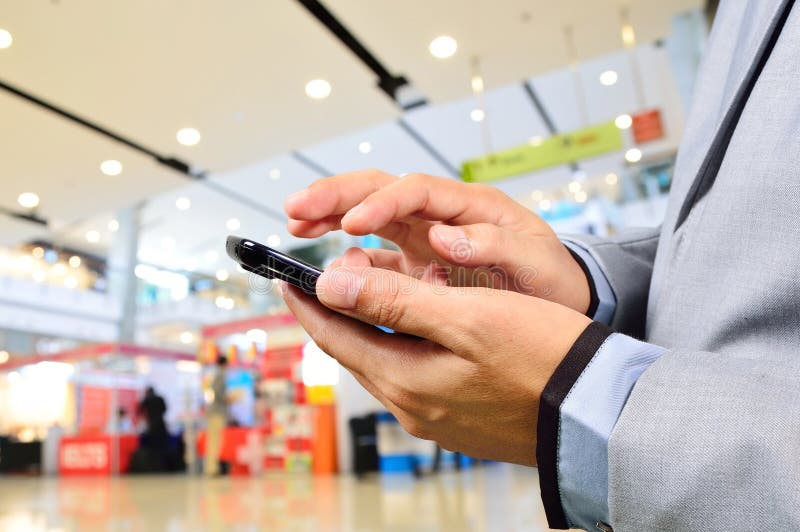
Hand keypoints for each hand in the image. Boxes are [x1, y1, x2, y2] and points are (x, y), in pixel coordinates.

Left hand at [281, 248, 591, 463]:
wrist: (596, 411)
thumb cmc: (540, 357)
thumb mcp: (464, 317)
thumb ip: (393, 302)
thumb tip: (329, 287)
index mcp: (404, 380)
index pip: (335, 336)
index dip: (307, 303)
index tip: (285, 278)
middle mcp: (411, 405)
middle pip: (357, 349)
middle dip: (338, 310)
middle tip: (327, 275)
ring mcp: (435, 416)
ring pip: (385, 359)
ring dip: (374, 323)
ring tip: (374, 289)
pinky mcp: (458, 416)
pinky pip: (414, 372)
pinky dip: (405, 341)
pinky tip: (421, 325)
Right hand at [285, 170, 590, 312]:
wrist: (559, 302)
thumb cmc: (550, 279)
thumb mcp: (534, 261)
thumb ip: (494, 246)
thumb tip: (443, 238)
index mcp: (469, 207)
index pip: (415, 191)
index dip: (380, 203)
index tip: (351, 223)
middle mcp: (439, 216)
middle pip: (379, 190)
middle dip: (336, 196)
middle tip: (297, 208)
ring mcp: (423, 239)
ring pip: (367, 216)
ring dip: (330, 216)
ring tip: (295, 223)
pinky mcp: (416, 266)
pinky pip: (373, 255)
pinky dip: (346, 256)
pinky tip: (326, 267)